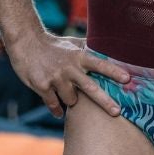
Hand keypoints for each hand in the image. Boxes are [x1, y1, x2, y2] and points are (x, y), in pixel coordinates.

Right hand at [7, 32, 127, 117]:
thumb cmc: (53, 45)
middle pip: (90, 88)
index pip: (100, 64)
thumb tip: (109, 48)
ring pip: (71, 100)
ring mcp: (55, 78)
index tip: (127, 79)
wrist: (26, 43)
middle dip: (104, 101)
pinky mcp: (42, 86)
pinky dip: (57, 110)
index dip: (114, 71)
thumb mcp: (71, 43)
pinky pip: (54, 105)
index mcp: (78, 56)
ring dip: (71, 101)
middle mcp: (69, 68)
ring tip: (66, 94)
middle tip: (117, 112)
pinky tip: (58, 112)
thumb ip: (88, 49)